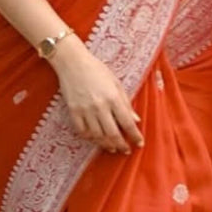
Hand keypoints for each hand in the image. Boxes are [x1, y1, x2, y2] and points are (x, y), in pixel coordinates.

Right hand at [50, 38, 143, 155]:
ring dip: (106, 145)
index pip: (127, 123)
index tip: (139, 144)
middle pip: (113, 134)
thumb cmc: (97, 69)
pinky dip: (90, 138)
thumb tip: (135, 120)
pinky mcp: (73, 111)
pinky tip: (96, 139)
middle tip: (125, 150)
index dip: (135, 136)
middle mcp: (100, 106)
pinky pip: (82, 131)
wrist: (72, 62)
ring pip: (97, 136)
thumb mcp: (116, 82)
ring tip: (112, 148)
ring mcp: (85, 110)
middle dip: (121, 145)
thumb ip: (126, 102)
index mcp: (113, 97)